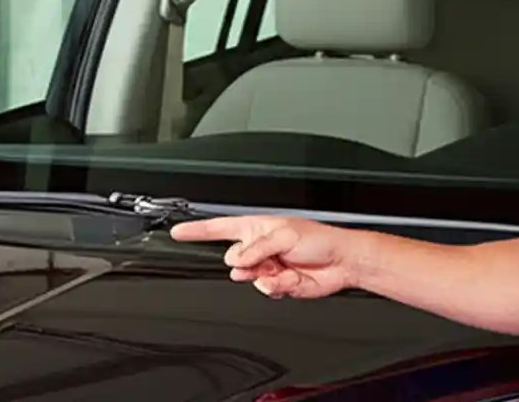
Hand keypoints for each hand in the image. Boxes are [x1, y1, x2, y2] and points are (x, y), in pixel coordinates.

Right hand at [170, 215, 356, 298]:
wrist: (341, 262)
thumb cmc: (319, 240)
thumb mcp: (285, 235)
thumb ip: (257, 247)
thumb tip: (237, 260)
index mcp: (258, 228)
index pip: (220, 228)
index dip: (198, 231)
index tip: (178, 232)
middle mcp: (259, 248)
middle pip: (232, 260)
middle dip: (248, 262)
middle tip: (268, 258)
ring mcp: (267, 266)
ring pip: (247, 279)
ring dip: (264, 275)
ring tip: (283, 268)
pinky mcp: (276, 284)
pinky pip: (263, 290)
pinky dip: (277, 286)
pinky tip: (291, 279)